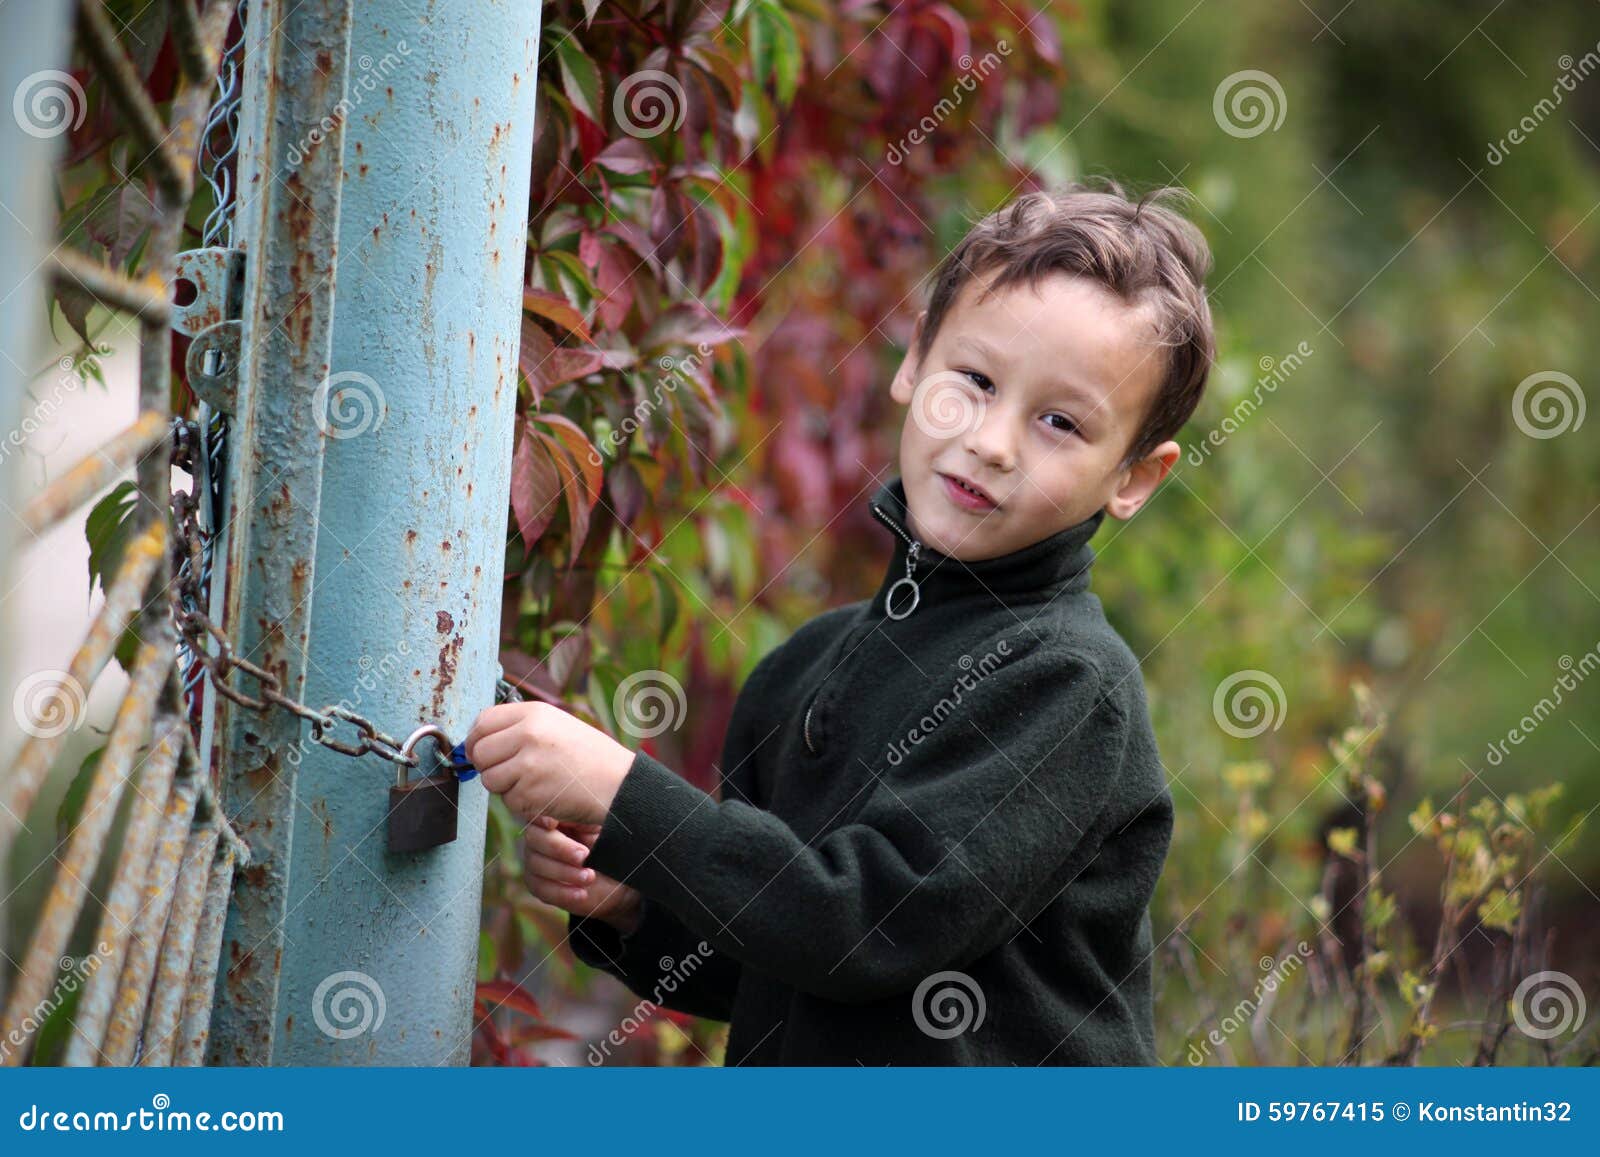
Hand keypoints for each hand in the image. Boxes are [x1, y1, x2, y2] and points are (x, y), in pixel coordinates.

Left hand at [466, 701, 636, 825]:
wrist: (618, 784)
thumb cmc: (588, 757)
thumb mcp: (556, 726)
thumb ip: (520, 729)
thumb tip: (478, 742)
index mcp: (534, 713)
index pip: (483, 721)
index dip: (476, 739)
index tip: (480, 751)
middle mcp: (528, 734)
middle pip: (480, 752)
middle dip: (487, 766)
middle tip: (507, 773)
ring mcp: (527, 764)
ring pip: (490, 779)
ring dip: (506, 787)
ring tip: (535, 783)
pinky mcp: (529, 793)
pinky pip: (508, 801)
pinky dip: (522, 804)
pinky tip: (546, 796)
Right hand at [522, 816, 641, 932]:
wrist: (621, 879)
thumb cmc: (615, 845)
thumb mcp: (607, 826)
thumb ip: (590, 815)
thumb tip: (582, 802)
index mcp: (559, 815)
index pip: (540, 812)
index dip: (542, 817)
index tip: (553, 823)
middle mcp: (543, 835)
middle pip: (535, 838)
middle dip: (558, 848)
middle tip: (584, 856)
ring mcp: (537, 860)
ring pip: (536, 865)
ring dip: (564, 872)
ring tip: (590, 877)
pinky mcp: (540, 884)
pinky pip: (541, 889)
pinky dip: (562, 892)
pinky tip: (581, 894)